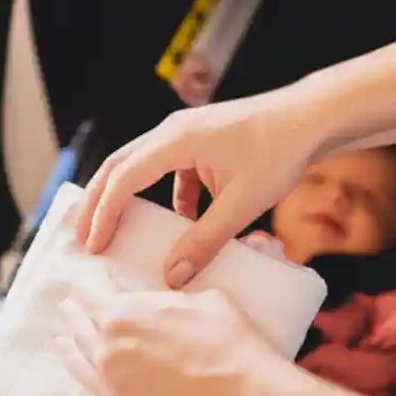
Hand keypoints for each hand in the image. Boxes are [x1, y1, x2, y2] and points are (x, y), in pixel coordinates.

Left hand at [55, 282, 285, 395]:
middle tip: (66, 308)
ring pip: (81, 369)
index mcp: (121, 314)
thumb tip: (164, 305)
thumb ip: (172, 301)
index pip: (91, 294)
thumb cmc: (228, 339)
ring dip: (69, 354)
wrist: (243, 393)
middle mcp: (107, 351)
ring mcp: (114, 389)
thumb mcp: (203, 299)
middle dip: (72, 316)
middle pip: (80, 329)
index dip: (84, 285)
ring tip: (61, 345)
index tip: (79, 283)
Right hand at [75, 87, 325, 287]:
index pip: (123, 178)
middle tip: (83, 237)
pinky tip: (185, 220)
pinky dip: (169, 196)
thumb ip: (205, 241)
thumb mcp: (242, 205)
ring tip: (120, 231)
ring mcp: (186, 132)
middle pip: (119, 166)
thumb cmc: (281, 152)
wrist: (313, 119)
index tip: (92, 245)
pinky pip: (171, 168)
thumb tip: (172, 276)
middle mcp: (173, 131)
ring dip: (128, 198)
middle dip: (99, 203)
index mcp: (175, 140)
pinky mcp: (202, 140)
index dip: (104, 214)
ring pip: (142, 165)